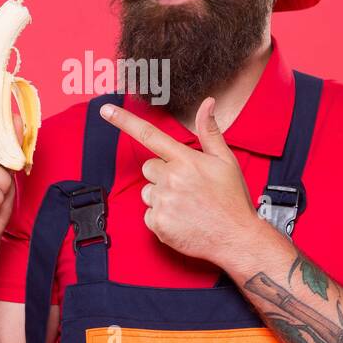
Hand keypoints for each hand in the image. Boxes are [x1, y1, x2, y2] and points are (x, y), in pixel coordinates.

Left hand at [100, 96, 258, 261]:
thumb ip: (210, 131)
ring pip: (147, 192)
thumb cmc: (231, 200)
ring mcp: (163, 201)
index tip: (105, 110)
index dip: (125, 121)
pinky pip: (149, 214)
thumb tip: (207, 103)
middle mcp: (171, 178)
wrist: (236, 238)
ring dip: (161, 197)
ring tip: (186, 206)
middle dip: (162, 175)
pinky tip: (181, 220)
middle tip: (186, 188)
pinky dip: (161, 217)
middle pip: (149, 168)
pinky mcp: (158, 223)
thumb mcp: (226, 161)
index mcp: (186, 160)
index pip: (150, 135)